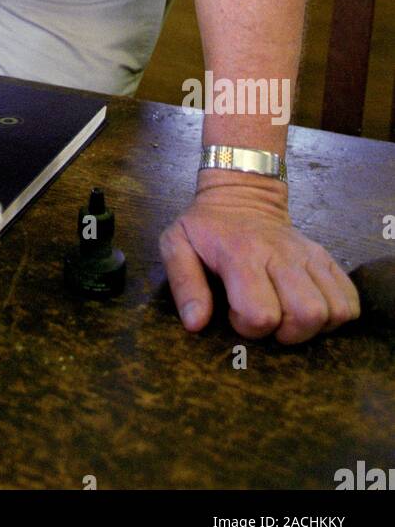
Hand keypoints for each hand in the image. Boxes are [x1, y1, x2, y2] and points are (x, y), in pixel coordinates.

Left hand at [159, 175, 360, 342]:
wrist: (241, 194)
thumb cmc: (205, 227)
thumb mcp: (176, 245)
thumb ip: (184, 284)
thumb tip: (196, 323)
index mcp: (241, 255)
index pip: (260, 313)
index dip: (248, 327)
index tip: (235, 315)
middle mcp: (280, 255)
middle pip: (307, 314)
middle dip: (287, 332)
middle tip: (268, 321)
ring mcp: (307, 256)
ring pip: (334, 309)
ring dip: (314, 326)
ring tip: (289, 316)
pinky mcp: (325, 258)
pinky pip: (350, 298)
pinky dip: (337, 313)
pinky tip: (312, 308)